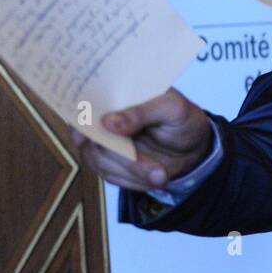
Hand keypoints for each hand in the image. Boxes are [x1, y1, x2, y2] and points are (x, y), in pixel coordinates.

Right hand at [69, 87, 211, 190]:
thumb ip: (141, 112)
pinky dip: (133, 179)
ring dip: (131, 171)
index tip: (83, 133)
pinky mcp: (108, 162)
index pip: (84, 97)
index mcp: (116, 92)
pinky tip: (155, 177)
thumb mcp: (172, 108)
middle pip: (89, 135)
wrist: (193, 148)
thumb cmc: (181, 118)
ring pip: (99, 159)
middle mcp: (102, 115)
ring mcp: (103, 140)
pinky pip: (110, 175)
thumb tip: (107, 122)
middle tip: (153, 168)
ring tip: (161, 175)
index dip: (78, 115)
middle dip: (119, 155)